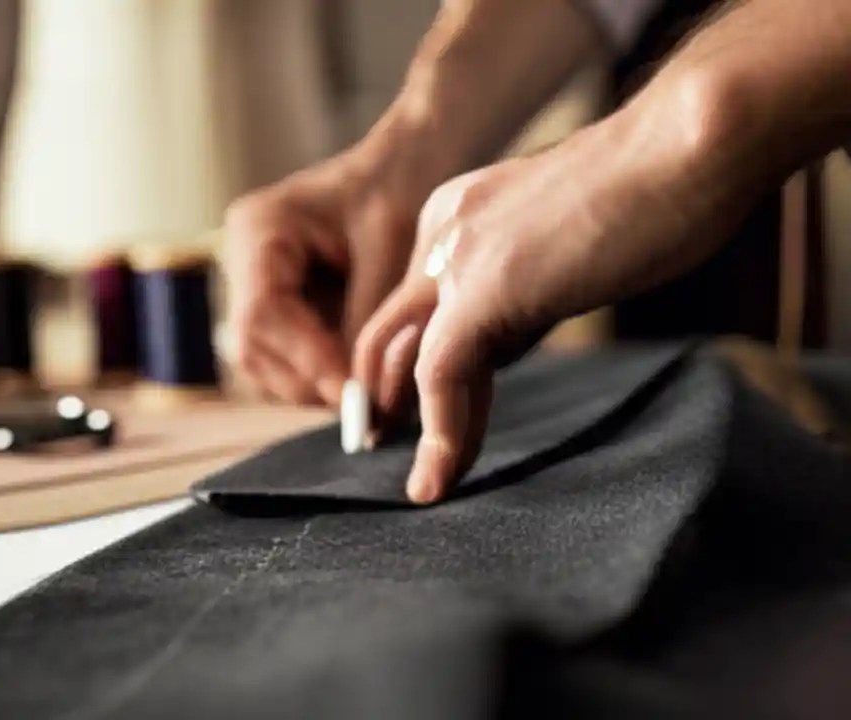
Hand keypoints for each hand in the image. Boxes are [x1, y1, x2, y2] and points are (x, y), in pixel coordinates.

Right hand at [223, 115, 458, 405]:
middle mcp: (239, 259)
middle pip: (251, 346)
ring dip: (311, 386)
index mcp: (258, 229)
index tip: (353, 394)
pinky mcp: (270, 305)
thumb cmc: (398, 193)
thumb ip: (366, 322)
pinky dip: (316, 376)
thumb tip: (361, 394)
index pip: (264, 313)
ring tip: (366, 399)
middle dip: (307, 382)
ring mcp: (249, 284)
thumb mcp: (389, 254)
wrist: (400, 166)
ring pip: (262, 361)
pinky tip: (355, 382)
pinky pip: (280, 357)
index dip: (306, 360)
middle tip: (364, 410)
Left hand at [353, 82, 749, 503]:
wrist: (689, 144)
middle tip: (388, 449)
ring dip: (417, 427)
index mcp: (461, 212)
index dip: (414, 362)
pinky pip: (441, 374)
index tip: (418, 410)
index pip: (420, 302)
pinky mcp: (482, 287)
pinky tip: (440, 477)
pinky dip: (441, 433)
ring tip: (427, 486)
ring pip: (413, 358)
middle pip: (394, 329)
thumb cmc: (660, 184)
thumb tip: (519, 326)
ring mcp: (457, 255)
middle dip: (388, 395)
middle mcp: (443, 229)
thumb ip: (528, 277)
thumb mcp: (567, 238)